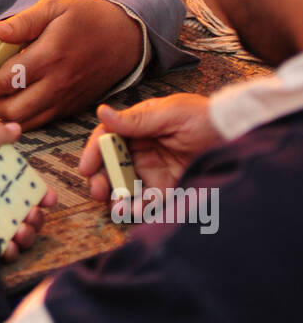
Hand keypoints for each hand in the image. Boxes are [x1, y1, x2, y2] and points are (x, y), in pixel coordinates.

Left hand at [0, 0, 143, 129]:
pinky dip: (23, 118)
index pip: (5, 80)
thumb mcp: (55, 8)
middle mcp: (57, 84)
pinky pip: (42, 122)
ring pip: (26, 122)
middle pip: (12, 109)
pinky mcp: (72, 108)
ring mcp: (66, 99)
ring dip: (4, 114)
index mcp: (50, 57)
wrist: (125, 36)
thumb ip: (23, 22)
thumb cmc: (87, 17)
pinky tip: (16, 101)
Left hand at [0, 120, 56, 260]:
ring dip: (27, 232)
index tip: (49, 198)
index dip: (35, 191)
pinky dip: (11, 249)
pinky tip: (11, 245)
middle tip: (35, 215)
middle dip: (34, 214)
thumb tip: (14, 127)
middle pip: (19, 209)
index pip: (15, 184)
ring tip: (23, 231)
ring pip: (13, 231)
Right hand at [79, 93, 220, 197]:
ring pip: (127, 185)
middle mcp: (142, 147)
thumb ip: (136, 119)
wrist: (237, 136)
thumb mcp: (170, 114)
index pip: (108, 138)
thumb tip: (102, 111)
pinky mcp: (168, 187)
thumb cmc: (205, 118)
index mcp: (139, 125)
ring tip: (117, 207)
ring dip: (118, 197)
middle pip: (112, 165)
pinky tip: (136, 210)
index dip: (94, 152)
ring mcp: (154, 168)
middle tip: (97, 191)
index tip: (86, 168)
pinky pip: (148, 200)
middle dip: (101, 179)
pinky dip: (139, 207)